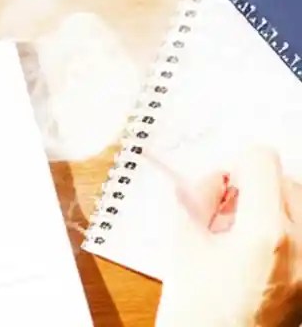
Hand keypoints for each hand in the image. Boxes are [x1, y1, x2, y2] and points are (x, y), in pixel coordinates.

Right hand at [157, 147, 301, 326]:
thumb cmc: (197, 312)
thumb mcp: (181, 243)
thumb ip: (199, 197)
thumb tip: (220, 176)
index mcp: (266, 235)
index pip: (262, 160)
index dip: (235, 166)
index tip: (223, 186)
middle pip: (286, 181)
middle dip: (255, 190)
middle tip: (227, 218)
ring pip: (300, 206)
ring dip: (275, 210)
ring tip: (247, 240)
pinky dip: (286, 233)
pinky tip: (260, 257)